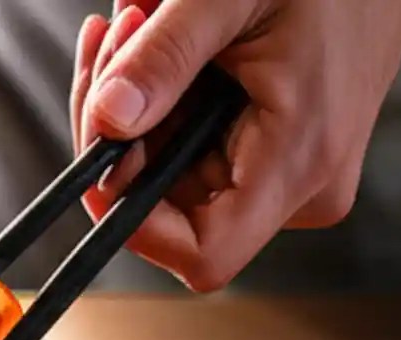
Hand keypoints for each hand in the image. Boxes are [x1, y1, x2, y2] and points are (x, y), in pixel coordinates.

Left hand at [71, 0, 400, 290]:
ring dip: (134, 102)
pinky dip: (160, 97)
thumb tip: (106, 122)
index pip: (202, 255)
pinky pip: (190, 146)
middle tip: (113, 40)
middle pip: (169, 208)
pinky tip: (155, 36)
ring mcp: (289, 175)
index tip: (98, 154)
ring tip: (138, 21)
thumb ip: (165, 57)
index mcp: (301, 162)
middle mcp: (300, 187)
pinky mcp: (275, 153)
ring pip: (169, 172)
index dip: (134, 223)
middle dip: (119, 130)